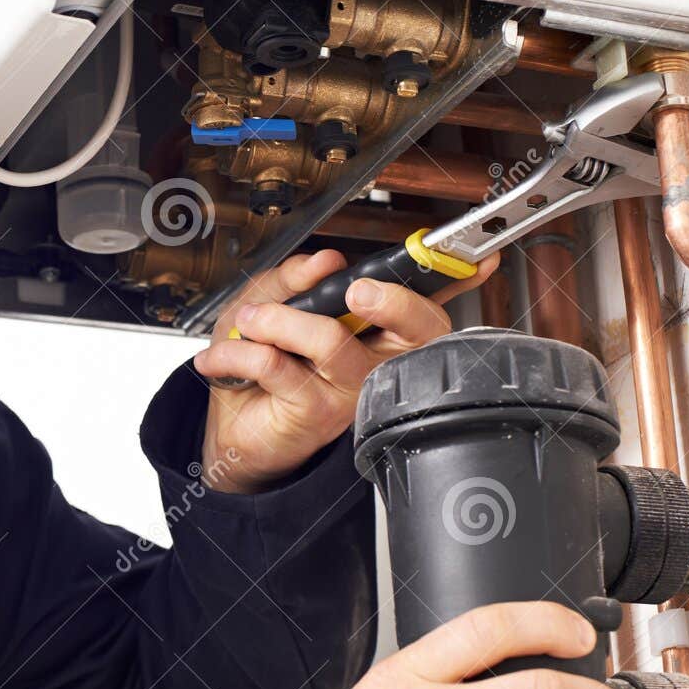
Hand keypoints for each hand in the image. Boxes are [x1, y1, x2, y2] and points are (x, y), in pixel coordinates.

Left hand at [193, 248, 496, 492]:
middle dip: (387, 299)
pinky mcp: (317, 412)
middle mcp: (376, 362)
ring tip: (249, 321)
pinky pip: (279, 366)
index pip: (426, 310)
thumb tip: (323, 261)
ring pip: (331, 341)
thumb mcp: (268, 305)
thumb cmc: (260, 368)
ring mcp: (351, 389)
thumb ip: (294, 279)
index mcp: (376, 332)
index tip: (467, 260)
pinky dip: (240, 351)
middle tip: (351, 289)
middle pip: (412, 328)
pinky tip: (221, 357)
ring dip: (278, 319)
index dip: (450, 284)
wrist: (235, 428)